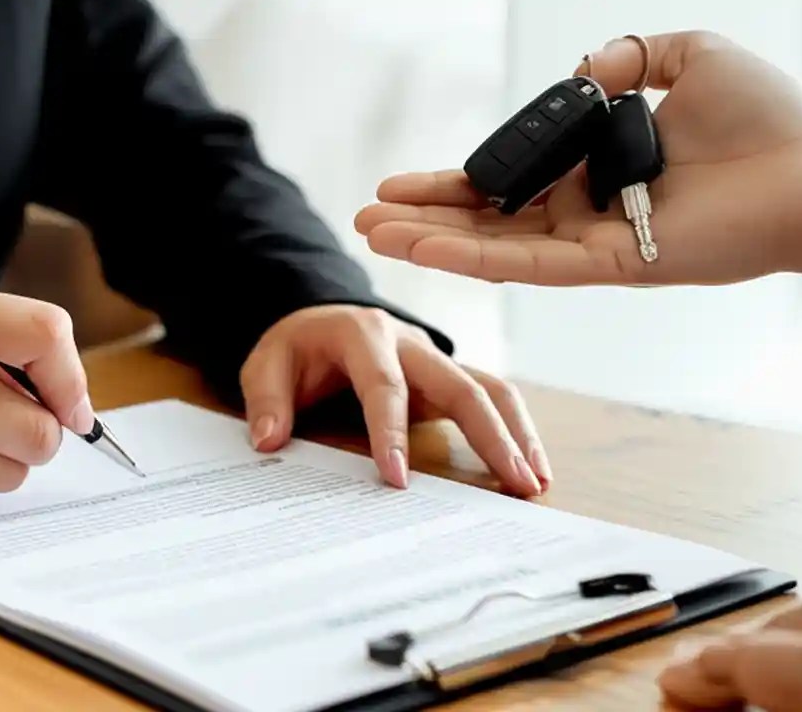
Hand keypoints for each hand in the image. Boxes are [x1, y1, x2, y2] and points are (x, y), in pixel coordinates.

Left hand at [238, 304, 549, 495]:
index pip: (383, 386)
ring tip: (535, 482)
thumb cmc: (298, 348)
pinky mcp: (450, 378)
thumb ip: (267, 399)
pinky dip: (515, 431)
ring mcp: (437, 359)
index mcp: (362, 334)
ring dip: (517, 434)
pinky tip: (529, 469)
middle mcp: (411, 343)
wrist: (321, 320)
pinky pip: (493, 398)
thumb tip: (269, 440)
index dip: (390, 433)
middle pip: (461, 384)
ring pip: (491, 388)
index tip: (397, 480)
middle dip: (489, 435)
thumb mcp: (266, 363)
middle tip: (512, 483)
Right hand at [355, 31, 801, 308]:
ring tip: (376, 233)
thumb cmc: (772, 119)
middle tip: (368, 215)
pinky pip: (534, 264)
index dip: (455, 182)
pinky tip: (428, 248)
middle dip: (426, 218)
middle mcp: (591, 211)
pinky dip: (477, 258)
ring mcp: (599, 242)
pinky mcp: (617, 264)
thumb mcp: (688, 56)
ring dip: (434, 242)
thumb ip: (628, 57)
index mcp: (600, 169)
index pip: (511, 181)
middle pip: (490, 221)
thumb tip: (578, 73)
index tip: (403, 181)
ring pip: (499, 248)